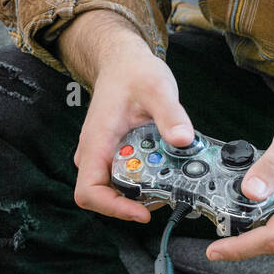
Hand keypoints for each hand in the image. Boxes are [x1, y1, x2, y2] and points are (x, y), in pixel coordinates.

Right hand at [72, 53, 194, 224]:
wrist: (123, 61)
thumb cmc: (132, 72)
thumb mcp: (157, 89)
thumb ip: (170, 115)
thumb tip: (184, 140)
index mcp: (97, 142)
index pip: (89, 192)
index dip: (113, 208)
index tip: (142, 212)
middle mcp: (95, 153)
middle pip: (106, 196)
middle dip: (138, 200)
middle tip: (170, 190)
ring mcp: (104, 154)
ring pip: (119, 187)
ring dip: (145, 188)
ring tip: (173, 176)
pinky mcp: (116, 153)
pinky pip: (128, 175)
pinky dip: (147, 176)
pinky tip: (168, 165)